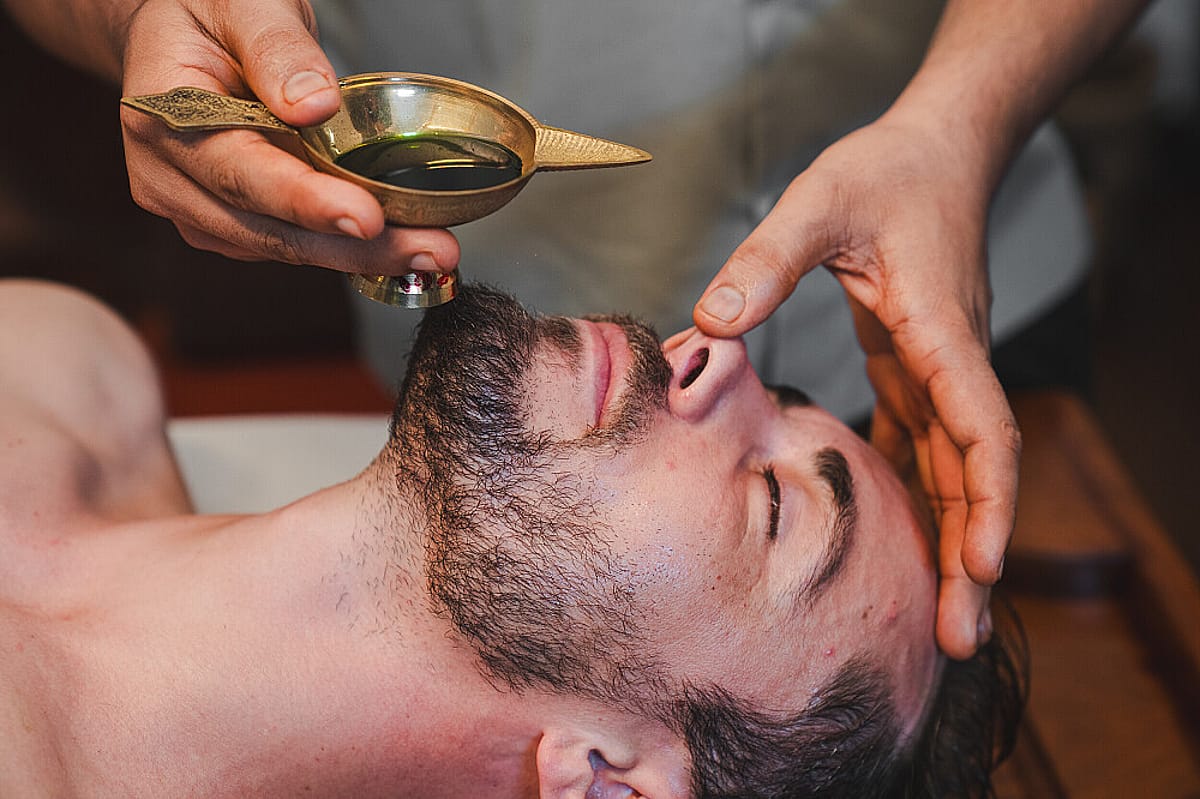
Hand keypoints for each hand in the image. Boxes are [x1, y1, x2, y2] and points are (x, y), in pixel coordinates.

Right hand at [118, 0, 459, 273]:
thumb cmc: (210, 9)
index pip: (238, 171)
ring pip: (283, 248)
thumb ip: (276, 48)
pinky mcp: (226, 224)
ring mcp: (196, 208)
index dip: (305, 201)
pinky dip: (343, 248)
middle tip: (432, 250)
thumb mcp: (244, 2)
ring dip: (360, 256)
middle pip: (268, 229)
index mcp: (162, 117)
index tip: (366, 218)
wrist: (181, 32)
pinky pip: (288, 245)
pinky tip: (397, 244)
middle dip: (354, 248)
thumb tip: (314, 105)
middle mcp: (168, 176)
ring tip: (431, 249)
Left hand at [693, 115, 1019, 659]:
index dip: (989, 498)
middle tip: (958, 638)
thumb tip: (711, 321)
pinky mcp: (915, 368)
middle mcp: (950, 361)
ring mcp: (937, 369)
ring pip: (955, 467)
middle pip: (975, 471)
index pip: (981, 424)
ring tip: (937, 616)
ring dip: (950, 538)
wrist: (937, 150)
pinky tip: (895, 538)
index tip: (982, 562)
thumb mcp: (820, 202)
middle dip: (973, 554)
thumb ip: (766, 258)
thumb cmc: (887, 171)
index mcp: (939, 330)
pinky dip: (918, 494)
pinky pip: (924, 443)